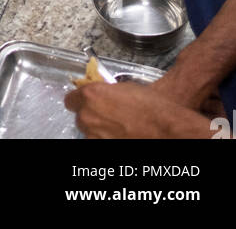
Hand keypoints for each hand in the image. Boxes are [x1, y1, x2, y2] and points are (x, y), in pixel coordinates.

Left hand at [65, 79, 211, 139]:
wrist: (165, 128)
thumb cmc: (149, 106)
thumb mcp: (123, 88)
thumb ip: (103, 91)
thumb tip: (98, 93)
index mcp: (91, 95)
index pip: (70, 99)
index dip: (79, 100)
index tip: (86, 101)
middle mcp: (88, 116)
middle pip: (79, 116)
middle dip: (90, 115)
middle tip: (106, 114)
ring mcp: (94, 136)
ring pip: (88, 132)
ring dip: (98, 129)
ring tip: (117, 127)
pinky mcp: (102, 148)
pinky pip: (97, 142)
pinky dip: (105, 139)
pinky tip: (120, 135)